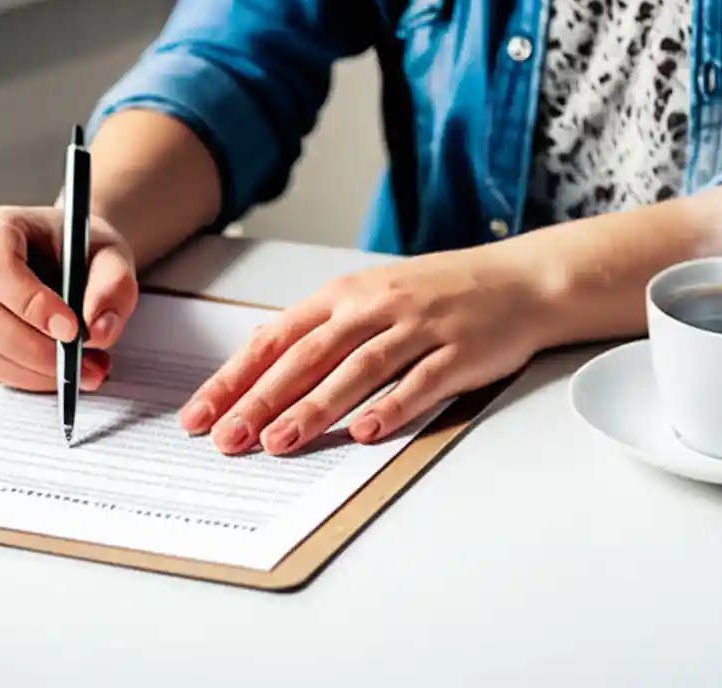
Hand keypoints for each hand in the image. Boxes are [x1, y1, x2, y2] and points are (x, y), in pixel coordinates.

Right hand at [0, 205, 137, 391]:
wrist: (72, 254)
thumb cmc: (83, 247)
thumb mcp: (112, 253)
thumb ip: (113, 285)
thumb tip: (98, 331)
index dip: (30, 304)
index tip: (71, 330)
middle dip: (35, 350)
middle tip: (83, 364)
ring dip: (37, 371)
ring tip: (87, 370)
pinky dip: (32, 376)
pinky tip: (67, 370)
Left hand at [178, 247, 549, 454]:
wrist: (519, 280)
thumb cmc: (436, 295)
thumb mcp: (370, 298)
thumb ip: (319, 331)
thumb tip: (260, 362)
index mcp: (343, 297)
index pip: (275, 339)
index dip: (235, 378)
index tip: (201, 414)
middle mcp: (374, 308)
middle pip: (306, 357)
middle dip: (261, 400)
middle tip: (228, 439)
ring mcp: (418, 328)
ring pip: (356, 370)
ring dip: (316, 408)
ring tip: (280, 441)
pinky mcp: (459, 352)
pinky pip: (421, 382)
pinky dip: (392, 406)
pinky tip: (365, 432)